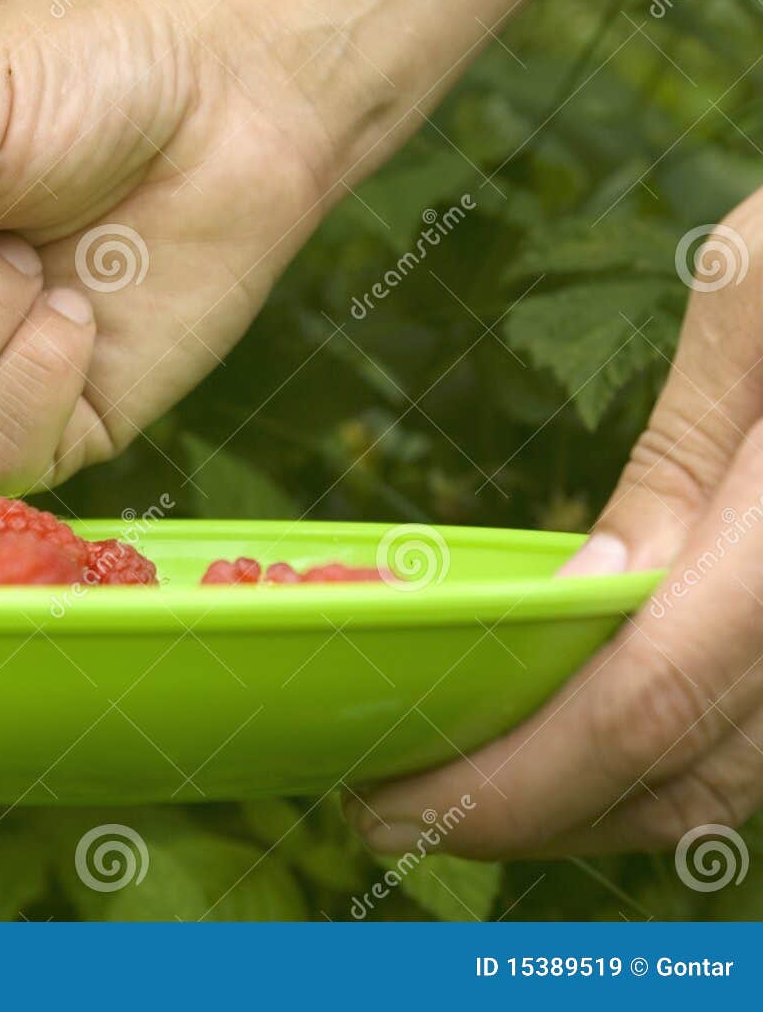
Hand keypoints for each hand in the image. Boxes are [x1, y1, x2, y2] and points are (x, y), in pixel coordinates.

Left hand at [348, 191, 762, 856]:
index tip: (390, 802)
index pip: (642, 706)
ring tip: (464, 787)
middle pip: (681, 783)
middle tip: (393, 810)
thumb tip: (595, 591)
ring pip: (728, 790)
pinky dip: (660, 773)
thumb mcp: (760, 298)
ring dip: (586, 812)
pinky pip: (762, 747)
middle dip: (523, 817)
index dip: (511, 780)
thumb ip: (680, 456)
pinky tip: (569, 744)